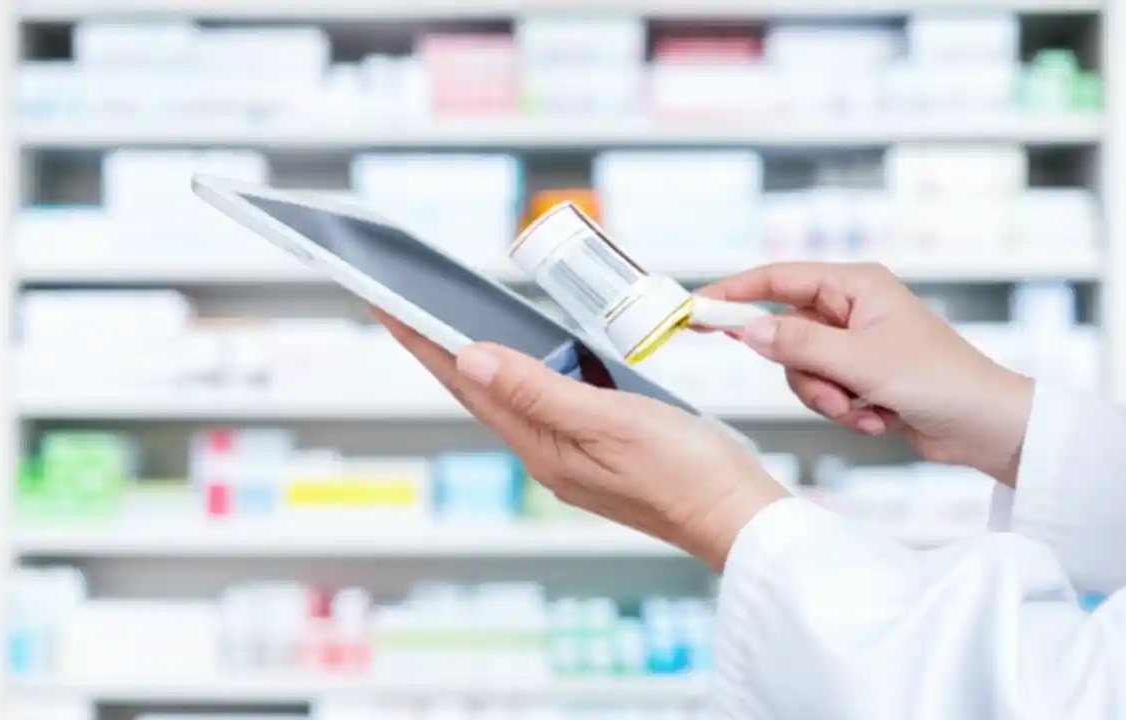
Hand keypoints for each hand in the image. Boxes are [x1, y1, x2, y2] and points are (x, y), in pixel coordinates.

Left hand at [372, 310, 787, 570]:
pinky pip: (545, 403)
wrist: (739, 516)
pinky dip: (523, 373)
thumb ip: (539, 391)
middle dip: (438, 347)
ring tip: (445, 324)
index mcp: (542, 448)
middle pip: (479, 391)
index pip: (467, 385)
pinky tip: (525, 357)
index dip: (425, 342)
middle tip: (402, 306)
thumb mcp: (611, 421)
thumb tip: (472, 357)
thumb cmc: (688, 472)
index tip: (386, 304)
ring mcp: (571, 455)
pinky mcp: (598, 450)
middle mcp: (547, 455)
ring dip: (476, 359)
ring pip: (510, 396)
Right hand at [701, 262, 1033, 485]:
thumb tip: (748, 330)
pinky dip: (844, 410)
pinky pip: (823, 391)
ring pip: (800, 369)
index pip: (778, 279)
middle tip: (835, 392)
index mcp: (856, 285)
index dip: (734, 292)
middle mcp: (852, 309)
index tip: (696, 308)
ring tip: (866, 409)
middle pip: (785, 334)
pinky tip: (879, 417)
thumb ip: (797, 343)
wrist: (986, 426)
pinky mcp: (860, 376)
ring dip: (827, 398)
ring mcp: (855, 344)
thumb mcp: (860, 361)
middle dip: (805, 373)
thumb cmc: (939, 380)